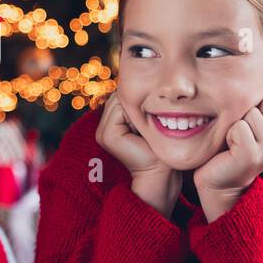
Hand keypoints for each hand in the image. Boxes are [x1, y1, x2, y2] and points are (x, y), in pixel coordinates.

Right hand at [95, 91, 179, 215]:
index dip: (137, 100)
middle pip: (117, 96)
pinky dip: (135, 113)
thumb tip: (141, 86)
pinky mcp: (107, 135)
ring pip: (118, 100)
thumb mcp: (147, 125)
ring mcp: (102, 133)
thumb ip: (138, 108)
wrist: (159, 175)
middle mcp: (102, 129)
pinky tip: (144, 126)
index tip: (152, 113)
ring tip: (147, 125)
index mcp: (110, 126)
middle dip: (136, 102)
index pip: (119, 97)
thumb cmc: (159, 151)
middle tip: (151, 119)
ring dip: (136, 108)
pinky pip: (120, 109)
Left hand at [193, 92, 262, 220]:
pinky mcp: (253, 155)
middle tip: (241, 134)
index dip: (260, 105)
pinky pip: (239, 126)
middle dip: (247, 113)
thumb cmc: (234, 147)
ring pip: (252, 113)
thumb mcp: (255, 126)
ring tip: (235, 141)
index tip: (252, 124)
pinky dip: (229, 133)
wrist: (220, 181)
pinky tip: (229, 148)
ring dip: (236, 124)